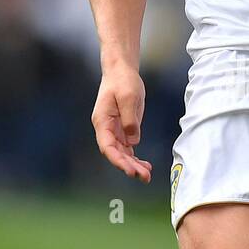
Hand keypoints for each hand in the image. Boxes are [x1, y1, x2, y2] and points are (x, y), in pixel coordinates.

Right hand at [91, 66, 151, 180]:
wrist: (121, 71)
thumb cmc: (122, 81)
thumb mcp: (129, 97)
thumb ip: (130, 120)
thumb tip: (133, 141)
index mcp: (102, 121)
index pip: (108, 147)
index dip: (118, 160)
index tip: (130, 170)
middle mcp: (106, 128)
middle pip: (115, 153)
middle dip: (128, 167)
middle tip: (144, 177)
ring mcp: (114, 130)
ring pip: (122, 153)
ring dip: (133, 165)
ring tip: (147, 175)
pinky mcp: (123, 129)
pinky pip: (128, 148)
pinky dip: (135, 158)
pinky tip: (145, 166)